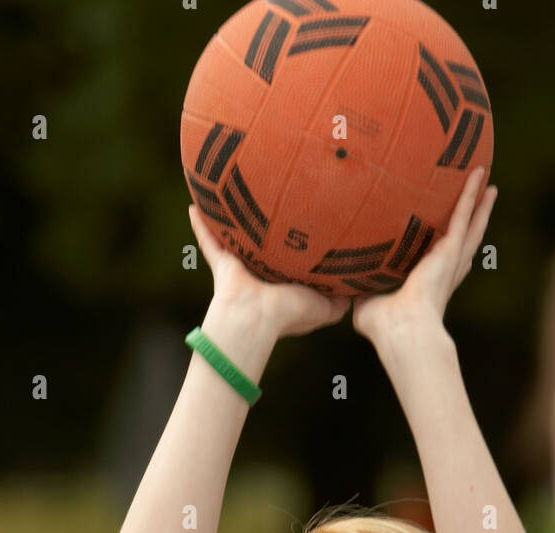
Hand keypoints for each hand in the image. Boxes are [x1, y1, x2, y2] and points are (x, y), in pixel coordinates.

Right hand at [187, 202, 348, 340]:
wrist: (258, 316)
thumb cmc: (291, 313)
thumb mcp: (327, 309)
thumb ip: (342, 298)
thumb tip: (359, 285)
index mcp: (284, 280)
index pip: (292, 259)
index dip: (300, 245)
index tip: (309, 224)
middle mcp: (261, 271)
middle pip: (263, 243)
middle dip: (266, 225)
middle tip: (272, 197)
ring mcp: (240, 265)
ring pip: (236, 237)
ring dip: (232, 220)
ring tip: (232, 193)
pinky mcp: (222, 262)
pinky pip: (208, 238)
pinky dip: (200, 225)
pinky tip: (194, 204)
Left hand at [351, 168, 496, 347]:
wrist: (401, 330)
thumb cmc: (385, 328)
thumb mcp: (367, 305)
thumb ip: (361, 292)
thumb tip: (344, 286)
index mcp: (428, 284)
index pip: (443, 263)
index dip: (450, 250)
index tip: (454, 238)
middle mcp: (444, 271)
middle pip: (465, 240)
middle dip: (474, 221)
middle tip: (484, 199)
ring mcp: (450, 259)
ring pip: (470, 225)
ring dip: (480, 203)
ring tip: (489, 183)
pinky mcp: (450, 250)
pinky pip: (463, 213)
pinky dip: (470, 192)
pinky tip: (477, 172)